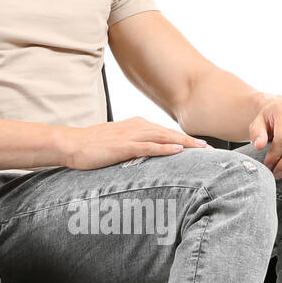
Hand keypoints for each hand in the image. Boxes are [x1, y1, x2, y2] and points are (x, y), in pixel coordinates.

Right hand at [61, 118, 210, 170]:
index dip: (184, 138)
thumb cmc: (91, 146)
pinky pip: (149, 146)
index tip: (200, 146)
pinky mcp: (123, 146)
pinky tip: (178, 151)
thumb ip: (133, 147)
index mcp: (136, 125)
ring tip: (201, 149)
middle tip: (210, 148)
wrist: (71, 144)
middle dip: (191, 140)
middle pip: (170, 133)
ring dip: (184, 143)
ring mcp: (130, 135)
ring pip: (164, 138)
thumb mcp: (117, 144)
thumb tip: (145, 157)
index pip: (165, 132)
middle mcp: (137, 126)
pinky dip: (165, 148)